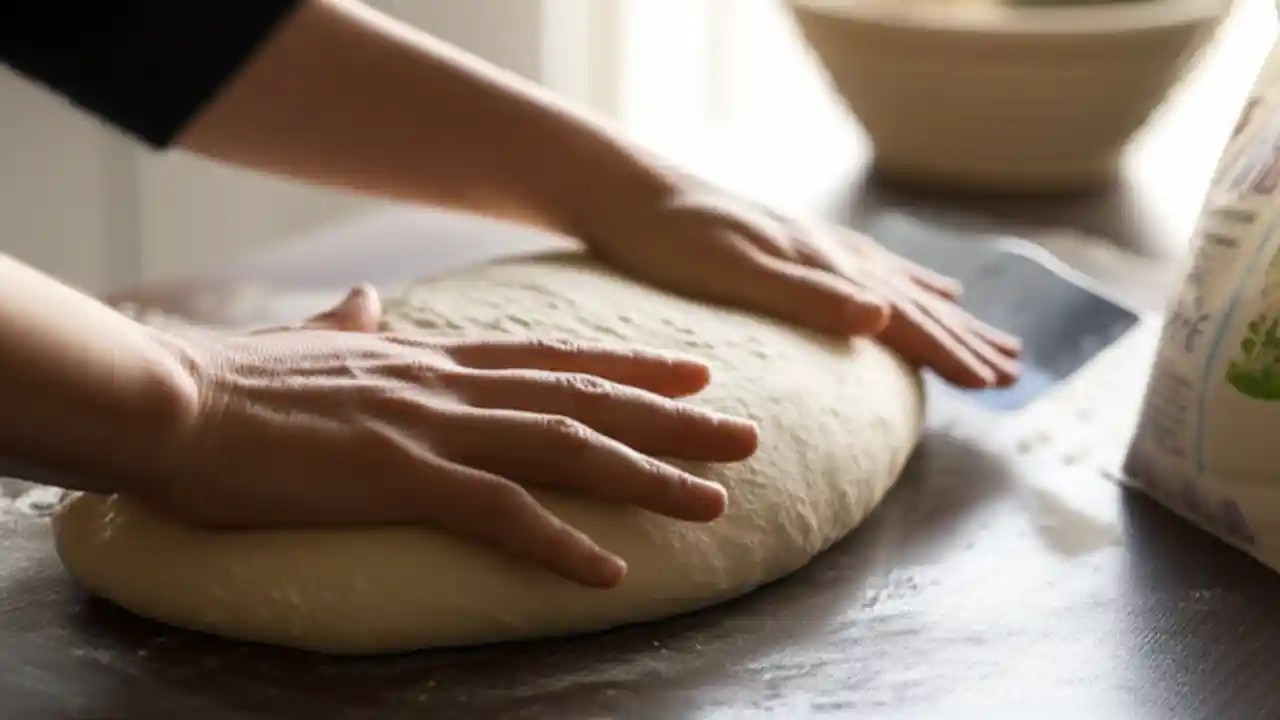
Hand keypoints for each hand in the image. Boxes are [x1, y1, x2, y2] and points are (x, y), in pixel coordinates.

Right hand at [147, 285, 757, 587]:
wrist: (173, 398)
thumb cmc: (236, 381)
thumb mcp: (311, 340)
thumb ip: (352, 323)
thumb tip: (368, 300)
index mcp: (432, 355)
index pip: (555, 357)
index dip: (631, 366)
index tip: (694, 371)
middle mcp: (449, 383)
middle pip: (584, 399)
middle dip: (672, 418)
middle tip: (745, 434)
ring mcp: (429, 428)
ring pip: (564, 448)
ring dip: (644, 477)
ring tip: (711, 501)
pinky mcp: (398, 476)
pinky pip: (498, 514)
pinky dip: (558, 543)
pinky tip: (609, 569)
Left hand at [581, 179, 1020, 387]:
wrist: (634, 193)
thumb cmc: (671, 241)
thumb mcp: (733, 270)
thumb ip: (808, 293)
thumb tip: (886, 312)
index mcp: (826, 268)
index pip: (905, 319)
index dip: (951, 353)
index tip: (996, 385)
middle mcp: (834, 254)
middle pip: (917, 304)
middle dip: (965, 341)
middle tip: (1014, 374)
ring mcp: (820, 247)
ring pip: (905, 286)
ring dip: (951, 316)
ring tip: (995, 336)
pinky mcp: (799, 244)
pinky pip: (875, 268)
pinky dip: (910, 282)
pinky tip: (919, 288)